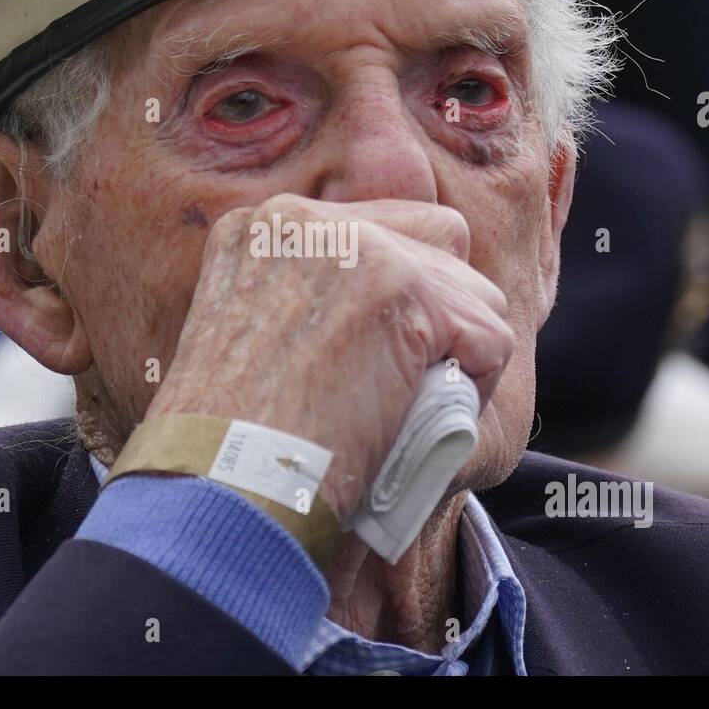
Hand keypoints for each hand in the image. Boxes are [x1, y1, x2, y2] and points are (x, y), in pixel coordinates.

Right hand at [145, 194, 513, 522]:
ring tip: (408, 410)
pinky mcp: (401, 288)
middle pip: (438, 243)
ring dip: (458, 356)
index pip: (385, 231)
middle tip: (405, 385)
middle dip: (442, 316)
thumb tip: (390, 310)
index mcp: (268, 228)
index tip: (378, 359)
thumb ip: (313, 300)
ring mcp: (356, 247)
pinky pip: (488, 337)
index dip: (403, 299)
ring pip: (472, 291)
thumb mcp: (255, 340)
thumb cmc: (236, 448)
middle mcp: (306, 220)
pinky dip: (477, 392)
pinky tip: (425, 424)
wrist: (220, 488)